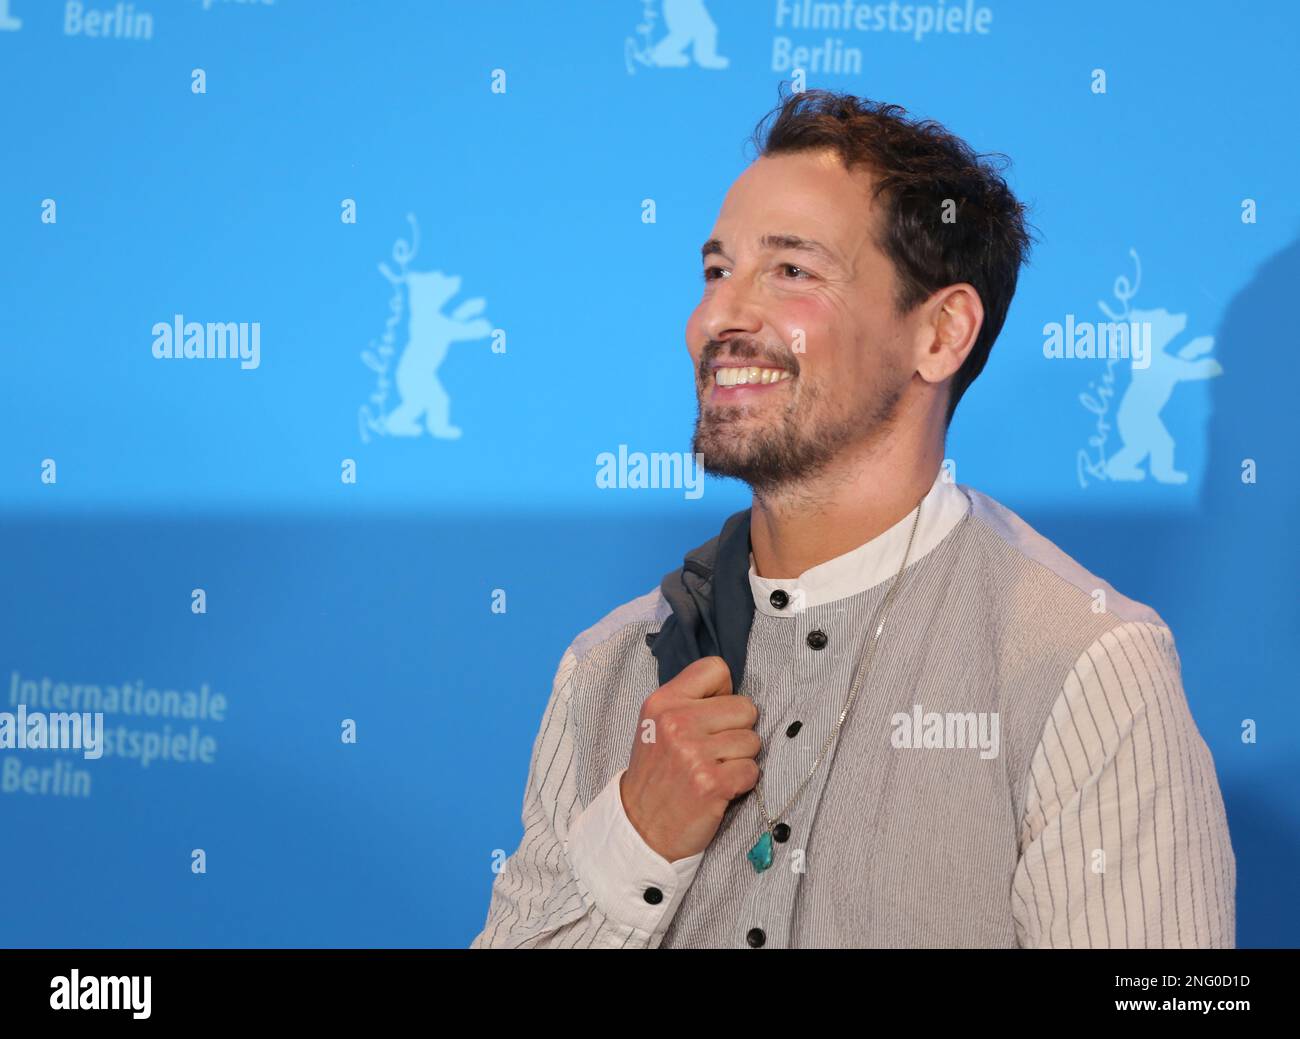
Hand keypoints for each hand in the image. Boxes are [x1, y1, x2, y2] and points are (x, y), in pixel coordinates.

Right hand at [620, 656, 760, 862]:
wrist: (640, 825)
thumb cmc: (657, 773)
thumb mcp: (657, 724)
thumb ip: (689, 700)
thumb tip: (733, 689)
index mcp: (663, 701)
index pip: (716, 668)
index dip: (723, 693)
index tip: (711, 715)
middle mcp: (676, 722)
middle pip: (745, 707)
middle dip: (737, 730)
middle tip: (713, 751)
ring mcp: (694, 753)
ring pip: (753, 740)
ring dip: (740, 759)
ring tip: (714, 770)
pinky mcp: (711, 783)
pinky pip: (752, 770)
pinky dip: (742, 782)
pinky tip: (719, 788)